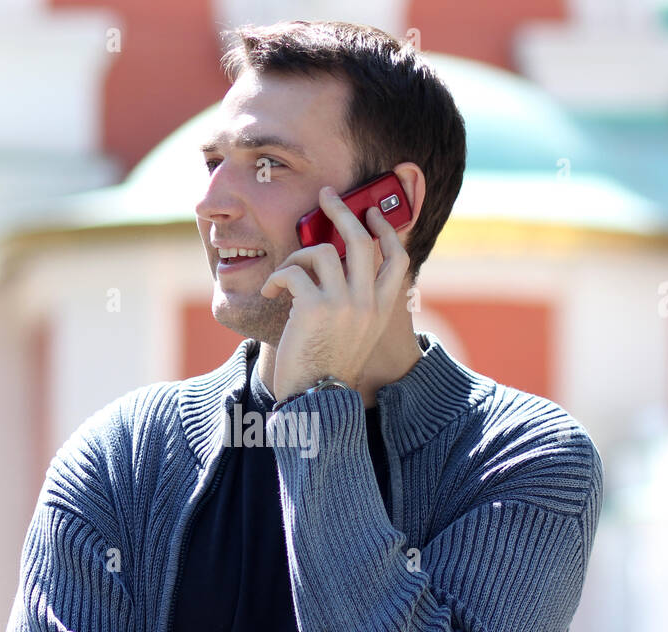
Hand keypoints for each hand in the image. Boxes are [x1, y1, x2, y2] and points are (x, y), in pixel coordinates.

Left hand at [260, 184, 409, 400]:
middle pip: (362, 240)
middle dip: (342, 211)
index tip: (371, 213)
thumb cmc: (328, 365)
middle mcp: (368, 302)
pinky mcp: (314, 307)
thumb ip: (358, 301)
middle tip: (325, 195)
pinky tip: (270, 291)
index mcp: (383, 308)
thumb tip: (338, 264)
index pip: (397, 257)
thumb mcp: (356, 333)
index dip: (386, 230)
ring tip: (286, 274)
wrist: (316, 399)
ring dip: (298, 255)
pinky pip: (292, 272)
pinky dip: (277, 278)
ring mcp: (343, 304)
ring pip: (323, 251)